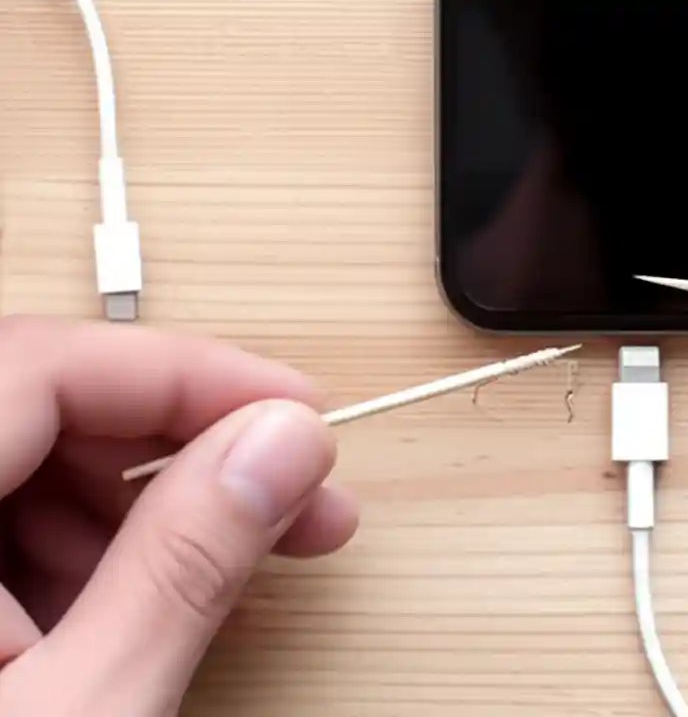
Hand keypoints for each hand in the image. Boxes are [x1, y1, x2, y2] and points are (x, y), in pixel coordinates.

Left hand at [0, 317, 356, 715]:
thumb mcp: (88, 712)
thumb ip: (182, 569)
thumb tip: (282, 444)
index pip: (35, 368)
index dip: (181, 372)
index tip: (295, 408)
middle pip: (41, 403)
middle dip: (186, 441)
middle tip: (298, 486)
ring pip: (33, 461)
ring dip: (156, 501)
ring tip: (257, 554)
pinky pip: (8, 526)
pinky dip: (100, 548)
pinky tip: (169, 596)